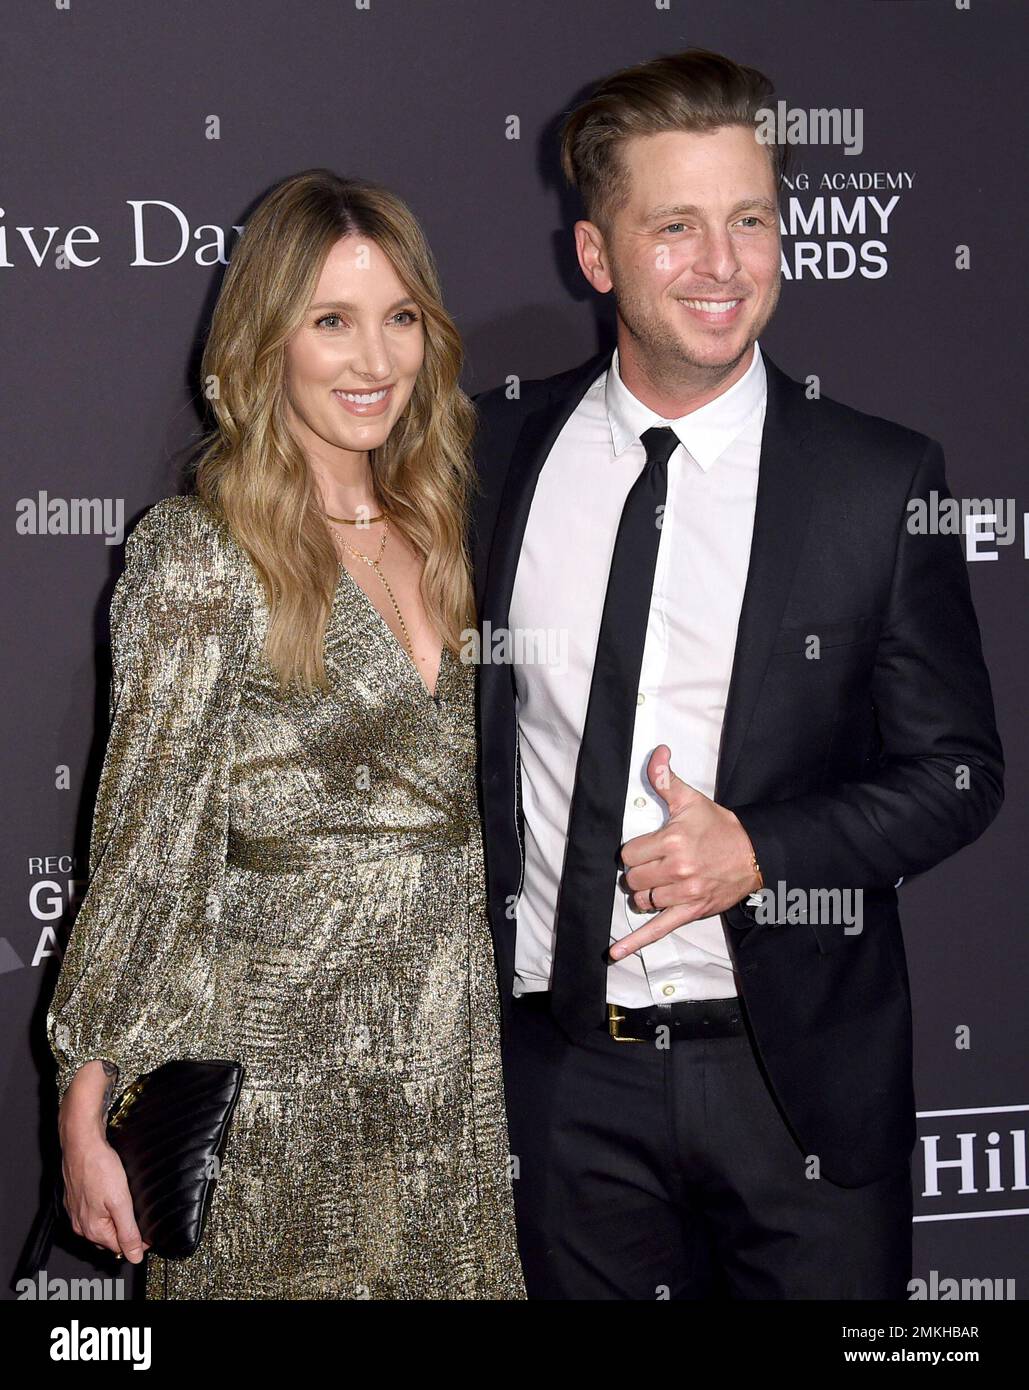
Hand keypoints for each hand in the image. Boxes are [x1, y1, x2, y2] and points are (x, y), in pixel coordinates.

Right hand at [60, 1126, 148, 1263]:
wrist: (82, 1143)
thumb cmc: (98, 1167)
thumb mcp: (121, 1202)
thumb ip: (128, 1231)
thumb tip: (135, 1256)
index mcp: (93, 1229)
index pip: (119, 1248)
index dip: (138, 1242)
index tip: (150, 1233)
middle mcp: (81, 1224)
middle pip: (109, 1238)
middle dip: (125, 1232)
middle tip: (141, 1216)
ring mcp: (76, 1211)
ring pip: (101, 1224)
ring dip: (115, 1220)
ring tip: (128, 1205)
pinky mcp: (75, 1198)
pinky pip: (93, 1211)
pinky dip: (104, 1208)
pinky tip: (111, 1196)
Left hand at [611, 744, 760, 959]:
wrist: (752, 854)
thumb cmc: (719, 828)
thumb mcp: (690, 800)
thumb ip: (665, 779)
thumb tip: (656, 753)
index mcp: (673, 841)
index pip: (630, 853)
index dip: (635, 851)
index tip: (648, 847)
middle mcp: (677, 870)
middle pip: (633, 879)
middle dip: (639, 872)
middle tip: (655, 864)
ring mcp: (684, 894)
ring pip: (642, 901)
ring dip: (645, 894)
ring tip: (660, 882)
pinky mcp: (690, 912)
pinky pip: (657, 930)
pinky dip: (634, 943)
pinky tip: (615, 953)